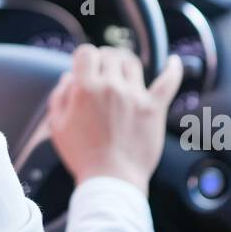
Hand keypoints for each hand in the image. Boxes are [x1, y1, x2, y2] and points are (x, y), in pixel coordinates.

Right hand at [47, 44, 182, 192]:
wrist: (110, 180)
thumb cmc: (82, 155)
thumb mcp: (57, 125)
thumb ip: (60, 96)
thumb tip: (69, 77)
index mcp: (85, 88)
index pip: (86, 52)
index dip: (84, 58)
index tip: (85, 68)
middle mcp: (111, 86)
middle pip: (110, 55)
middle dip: (103, 60)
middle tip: (102, 73)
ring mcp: (135, 96)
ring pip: (132, 62)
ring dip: (125, 63)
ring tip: (123, 72)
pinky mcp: (154, 108)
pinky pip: (168, 82)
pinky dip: (173, 69)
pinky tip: (173, 62)